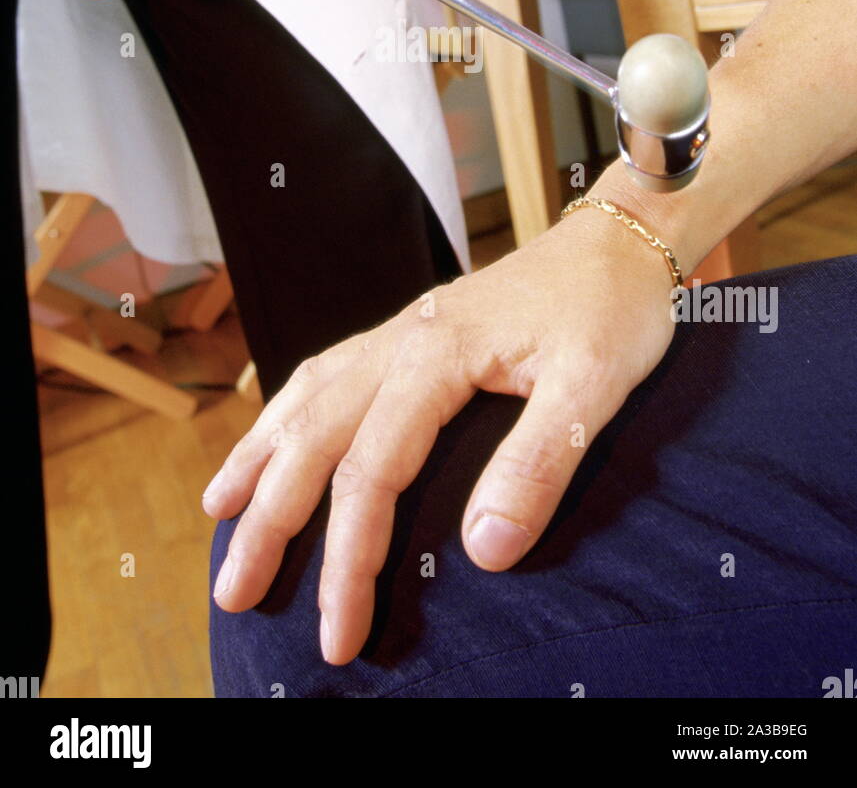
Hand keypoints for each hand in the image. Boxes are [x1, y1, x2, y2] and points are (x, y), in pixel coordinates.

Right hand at [204, 197, 677, 664]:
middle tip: (234, 594)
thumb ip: (536, 464)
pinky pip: (327, 372)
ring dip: (260, 457)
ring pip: (307, 398)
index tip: (339, 633)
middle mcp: (399, 341)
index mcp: (434, 357)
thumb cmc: (610, 311)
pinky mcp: (410, 332)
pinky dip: (288, 410)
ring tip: (219, 512)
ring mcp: (399, 332)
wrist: (617, 244)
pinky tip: (277, 432)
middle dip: (268, 521)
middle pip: (313, 438)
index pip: (371, 473)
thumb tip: (484, 552)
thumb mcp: (592, 387)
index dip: (348, 558)